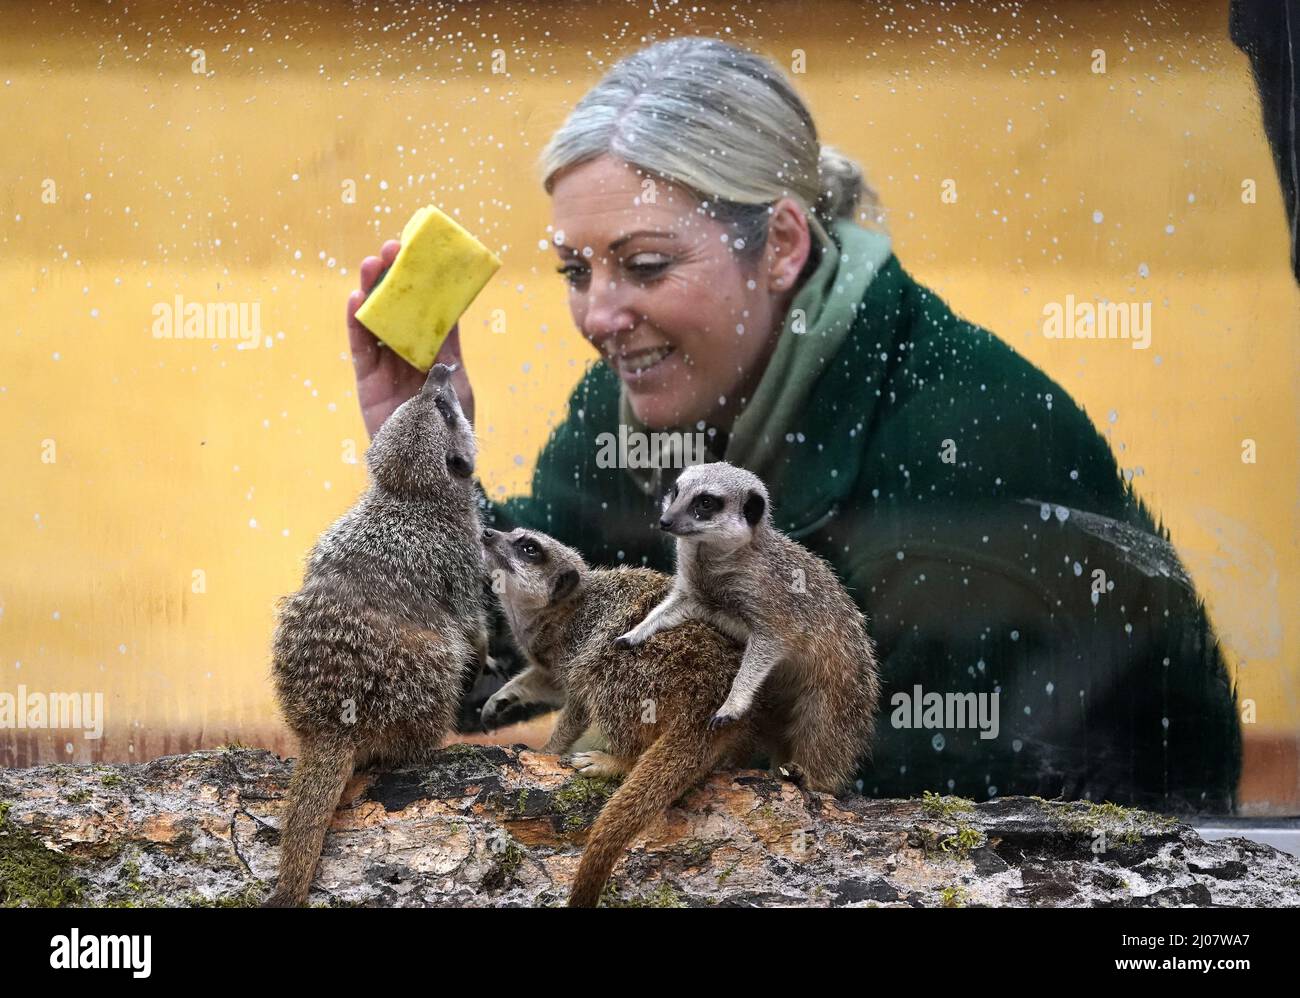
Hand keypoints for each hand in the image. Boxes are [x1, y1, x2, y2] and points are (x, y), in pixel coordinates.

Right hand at [347, 239, 475, 438]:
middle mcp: (411, 356)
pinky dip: (356, 323)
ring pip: (377, 321)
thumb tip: (451, 310)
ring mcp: (387, 367)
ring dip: (372, 291)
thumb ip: (448, 350)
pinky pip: (360, 347)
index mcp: (438, 354)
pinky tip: (356, 298)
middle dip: (394, 279)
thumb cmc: (451, 432)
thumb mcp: (457, 385)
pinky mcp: (367, 381)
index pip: (430, 311)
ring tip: (370, 263)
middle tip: (391, 248)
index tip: (422, 254)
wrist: (428, 472)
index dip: (425, 283)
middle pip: (400, 310)